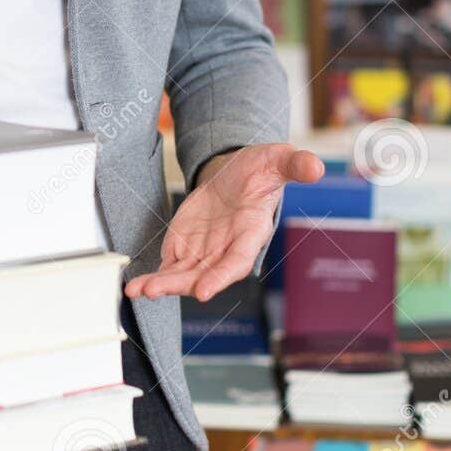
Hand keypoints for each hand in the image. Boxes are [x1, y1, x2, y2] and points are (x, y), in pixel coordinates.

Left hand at [124, 142, 324, 303]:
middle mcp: (227, 248)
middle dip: (181, 283)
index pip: (236, 260)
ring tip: (139, 290)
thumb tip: (315, 167)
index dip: (220, 276)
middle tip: (156, 290)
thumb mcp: (277, 159)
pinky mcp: (186, 246)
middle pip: (204, 273)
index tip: (203, 290)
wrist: (236, 174)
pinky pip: (169, 267)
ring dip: (162, 284)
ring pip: (183, 275)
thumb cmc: (260, 170)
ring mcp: (205, 250)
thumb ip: (295, 165)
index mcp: (250, 232)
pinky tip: (135, 285)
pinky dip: (154, 277)